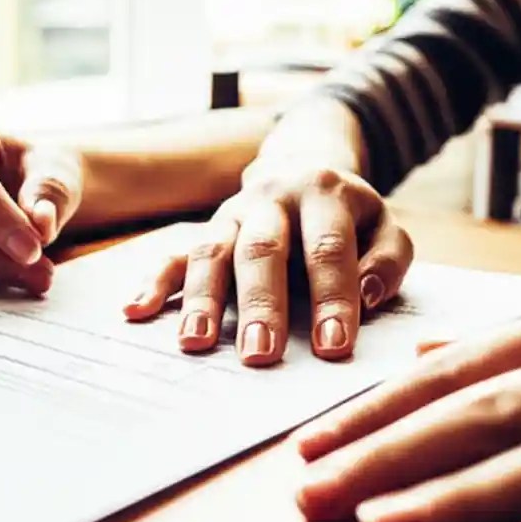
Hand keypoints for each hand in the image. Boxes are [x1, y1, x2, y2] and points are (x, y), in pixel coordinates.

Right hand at [123, 161, 413, 366]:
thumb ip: (386, 261)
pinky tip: (134, 311)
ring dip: (202, 299)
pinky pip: (173, 254)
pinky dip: (152, 282)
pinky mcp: (206, 230)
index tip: (332, 348)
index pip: (328, 248)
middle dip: (260, 303)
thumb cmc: (350, 219)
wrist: (304, 168)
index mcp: (324, 193)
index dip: (331, 297)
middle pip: (262, 250)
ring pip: (212, 252)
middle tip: (260, 353)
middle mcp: (272, 198)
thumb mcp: (384, 227)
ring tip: (196, 344)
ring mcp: (232, 214)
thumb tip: (364, 297)